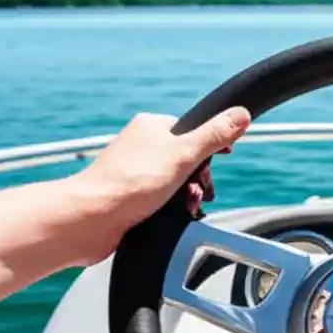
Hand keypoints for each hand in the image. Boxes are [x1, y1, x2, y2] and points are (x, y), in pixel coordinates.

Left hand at [64, 108, 250, 263]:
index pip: (192, 131)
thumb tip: (241, 113)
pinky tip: (170, 216)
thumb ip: (214, 135)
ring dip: (185, 196)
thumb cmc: (130, 182)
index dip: (210, 147)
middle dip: (198, 179)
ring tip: (183, 206)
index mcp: (152, 126)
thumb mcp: (184, 154)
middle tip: (196, 190)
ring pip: (175, 182)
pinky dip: (170, 210)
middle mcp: (141, 146)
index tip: (222, 159)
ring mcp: (134, 172)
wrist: (90, 218)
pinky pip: (160, 201)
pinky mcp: (129, 197)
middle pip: (186, 159)